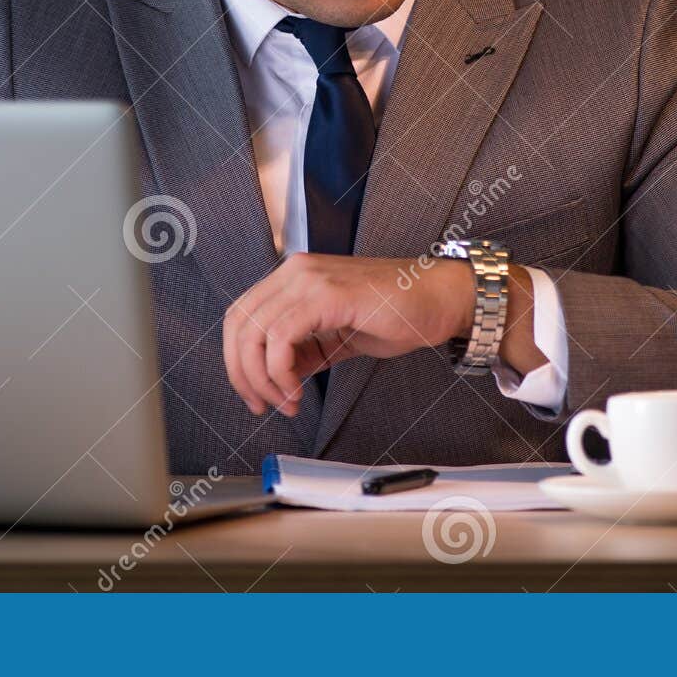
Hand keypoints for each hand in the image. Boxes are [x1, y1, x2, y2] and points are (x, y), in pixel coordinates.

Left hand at [220, 253, 479, 416]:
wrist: (439, 299)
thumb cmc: (397, 312)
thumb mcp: (337, 335)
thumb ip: (304, 350)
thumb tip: (276, 375)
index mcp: (294, 278)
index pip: (241, 316)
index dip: (237, 360)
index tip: (254, 394)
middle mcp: (295, 272)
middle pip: (237, 323)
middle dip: (242, 373)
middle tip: (261, 404)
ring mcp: (309, 279)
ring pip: (254, 332)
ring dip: (263, 378)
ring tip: (287, 401)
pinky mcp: (327, 294)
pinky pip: (281, 337)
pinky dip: (281, 372)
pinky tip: (299, 390)